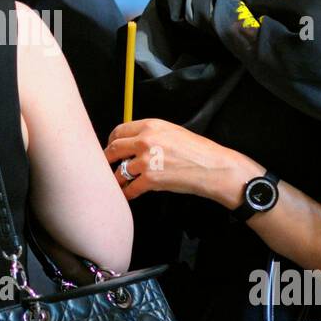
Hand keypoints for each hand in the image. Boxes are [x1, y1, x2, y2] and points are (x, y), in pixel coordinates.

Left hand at [104, 119, 256, 201]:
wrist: (213, 167)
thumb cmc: (198, 150)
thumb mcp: (172, 131)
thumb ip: (151, 133)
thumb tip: (134, 140)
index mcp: (150, 126)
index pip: (119, 131)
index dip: (111, 141)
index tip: (111, 147)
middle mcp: (145, 140)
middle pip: (113, 149)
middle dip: (108, 159)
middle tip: (107, 165)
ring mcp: (146, 160)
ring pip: (119, 171)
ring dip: (117, 179)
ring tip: (118, 183)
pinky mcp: (150, 179)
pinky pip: (130, 189)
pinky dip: (126, 194)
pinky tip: (127, 195)